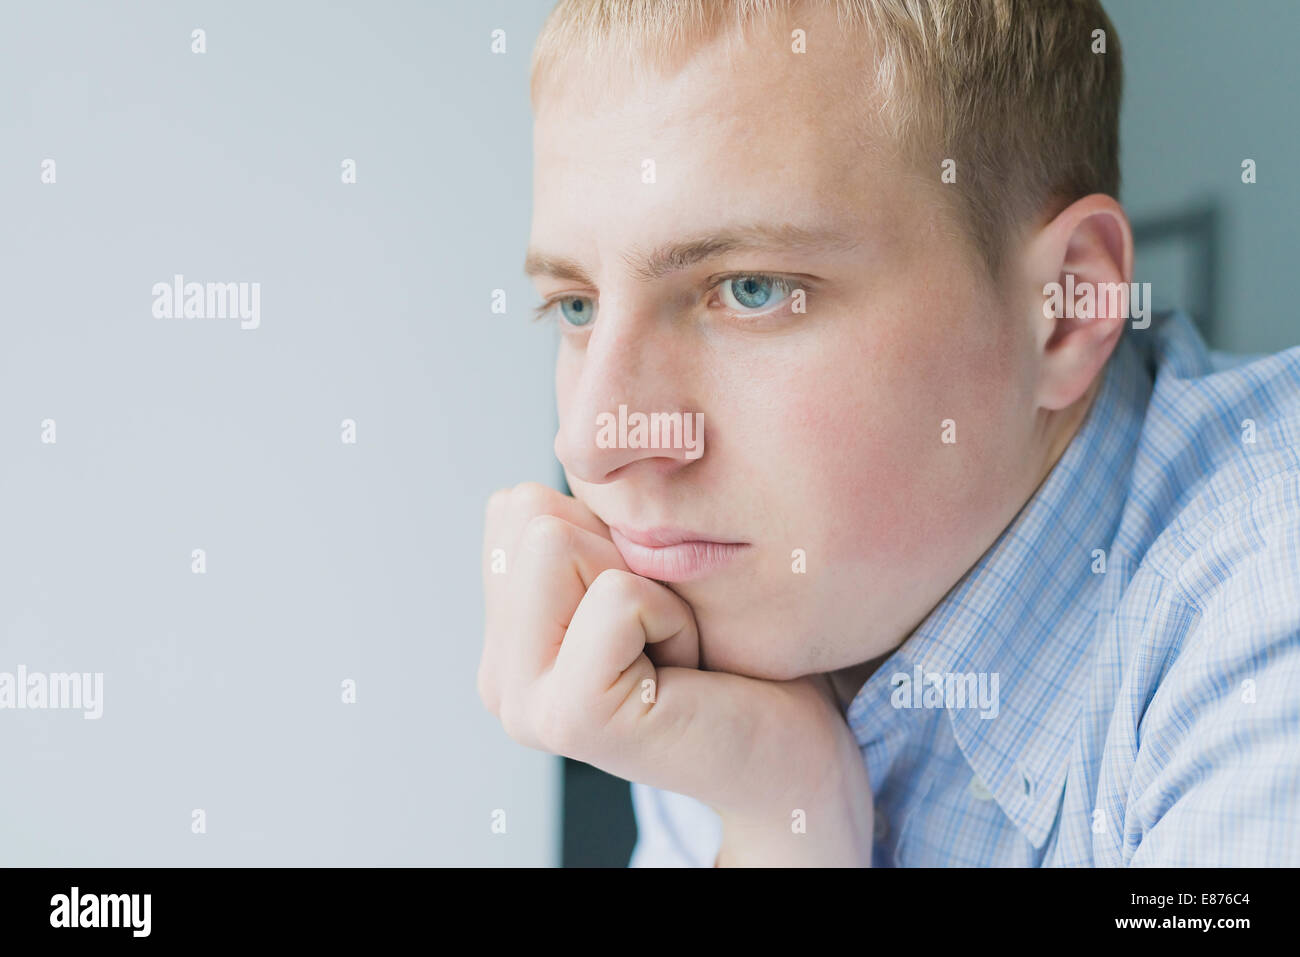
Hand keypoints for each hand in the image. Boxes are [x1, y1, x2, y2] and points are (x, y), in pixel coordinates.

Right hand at [478, 482, 873, 864]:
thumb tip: (575, 462)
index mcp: (506, 639)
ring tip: (672, 647)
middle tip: (661, 629)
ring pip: (558, 541)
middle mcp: (501, 678)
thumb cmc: (731, 651)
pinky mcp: (572, 718)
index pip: (516, 506)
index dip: (603, 531)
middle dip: (620, 552)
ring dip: (647, 583)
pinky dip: (672, 616)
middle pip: (528, 513)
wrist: (792, 753)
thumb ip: (583, 529)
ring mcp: (526, 705)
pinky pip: (618, 595)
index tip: (645, 604)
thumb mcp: (642, 569)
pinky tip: (686, 672)